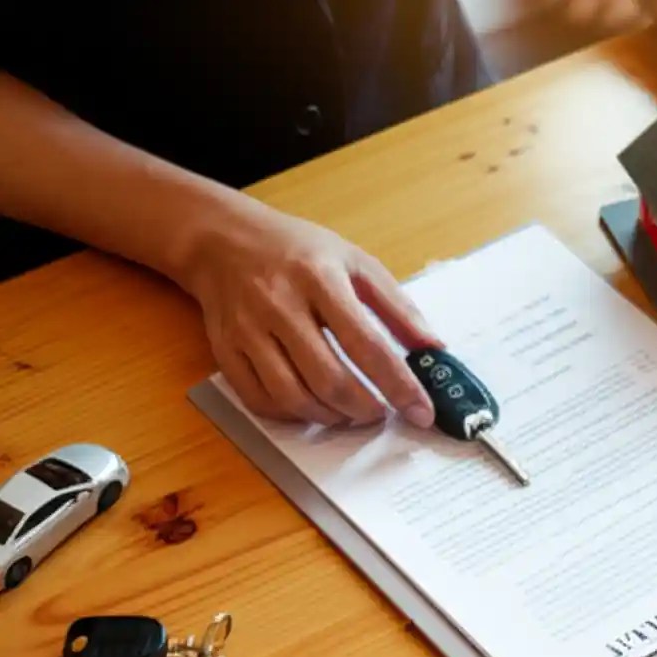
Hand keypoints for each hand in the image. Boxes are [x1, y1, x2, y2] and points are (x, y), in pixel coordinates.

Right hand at [182, 207, 440, 428]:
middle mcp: (281, 305)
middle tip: (383, 412)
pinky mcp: (225, 350)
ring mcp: (248, 330)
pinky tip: (313, 407)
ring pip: (293, 396)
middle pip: (329, 379)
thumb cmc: (299, 251)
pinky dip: (292, 415)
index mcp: (321, 278)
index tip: (422, 412)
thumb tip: (434, 348)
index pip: (367, 344)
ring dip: (332, 417)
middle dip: (365, 408)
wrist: (222, 239)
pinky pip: (260, 400)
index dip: (399, 385)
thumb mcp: (356, 262)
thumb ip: (398, 307)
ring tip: (352, 412)